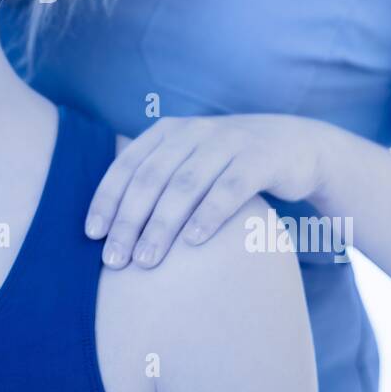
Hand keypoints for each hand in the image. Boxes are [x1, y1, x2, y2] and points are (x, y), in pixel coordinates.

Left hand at [85, 114, 341, 268]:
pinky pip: (230, 188)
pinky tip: (194, 242)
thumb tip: (110, 228)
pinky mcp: (260, 158)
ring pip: (185, 185)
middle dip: (129, 220)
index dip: (108, 199)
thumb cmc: (229, 164)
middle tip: (115, 259)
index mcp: (168, 131)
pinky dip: (209, 214)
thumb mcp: (190, 162)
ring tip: (146, 260)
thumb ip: (157, 181)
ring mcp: (228, 141)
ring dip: (162, 225)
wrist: (297, 145)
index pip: (128, 165)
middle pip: (151, 178)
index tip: (93, 235)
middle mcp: (193, 131)